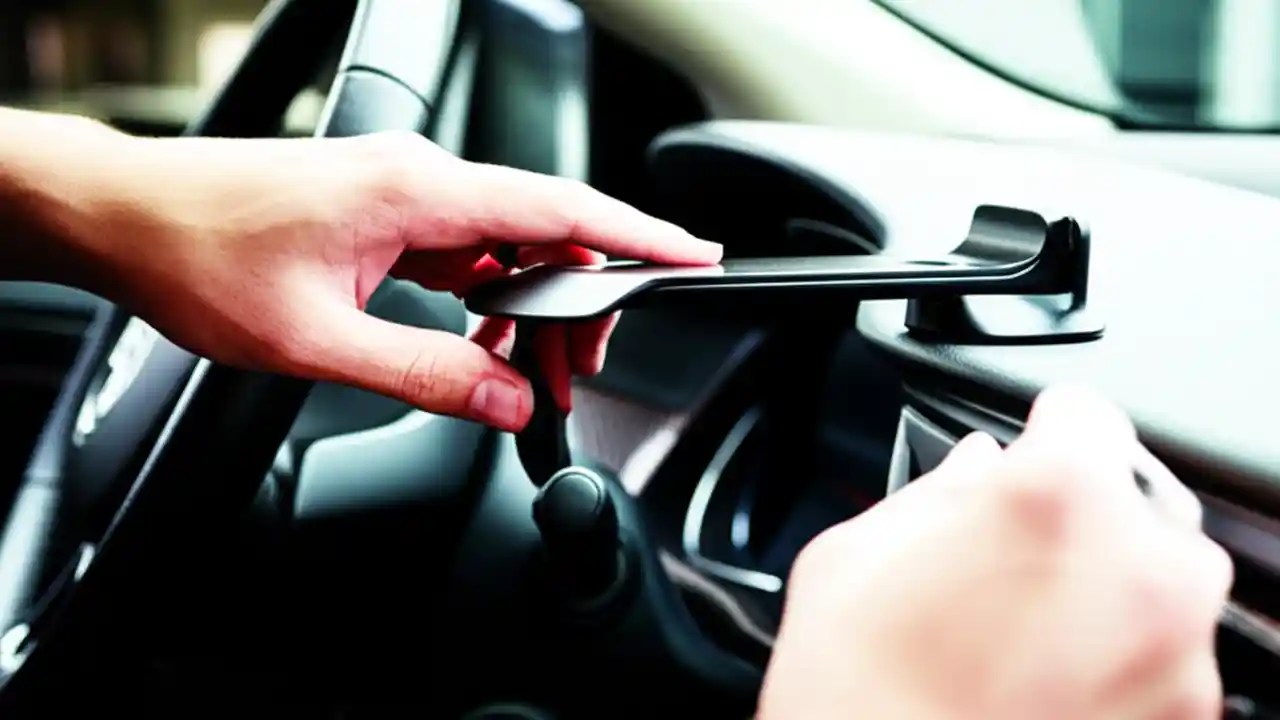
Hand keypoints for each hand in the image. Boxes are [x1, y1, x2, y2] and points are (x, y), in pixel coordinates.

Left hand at [74, 129, 719, 429]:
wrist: (128, 218)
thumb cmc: (200, 257)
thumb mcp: (319, 342)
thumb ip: (428, 373)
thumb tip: (508, 401)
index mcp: (418, 195)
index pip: (561, 210)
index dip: (639, 237)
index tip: (695, 257)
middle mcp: (421, 181)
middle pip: (546, 232)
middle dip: (581, 304)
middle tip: (574, 377)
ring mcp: (405, 194)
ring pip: (508, 245)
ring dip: (532, 306)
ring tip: (525, 374)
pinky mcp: (387, 212)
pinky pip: (468, 250)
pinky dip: (491, 295)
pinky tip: (480, 338)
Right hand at [759, 387, 1231, 718]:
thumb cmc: (854, 690)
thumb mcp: (856, 553)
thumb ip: (937, 491)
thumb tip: (976, 468)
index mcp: (1055, 495)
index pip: (1085, 414)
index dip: (1046, 432)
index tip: (1031, 451)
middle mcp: (1141, 569)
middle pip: (1130, 503)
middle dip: (1078, 520)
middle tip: (1006, 562)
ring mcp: (1174, 656)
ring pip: (1154, 587)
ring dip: (1101, 593)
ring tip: (1018, 632)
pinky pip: (1161, 661)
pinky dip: (1117, 662)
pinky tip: (1040, 679)